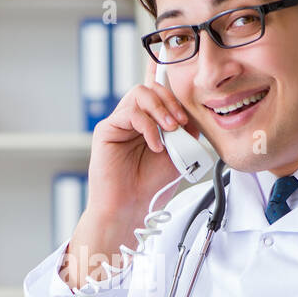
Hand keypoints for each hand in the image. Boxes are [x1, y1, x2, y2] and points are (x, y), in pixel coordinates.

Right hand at [84, 59, 204, 228]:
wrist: (131, 209)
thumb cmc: (151, 187)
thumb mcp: (178, 156)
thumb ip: (184, 133)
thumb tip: (191, 114)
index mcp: (150, 124)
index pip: (161, 95)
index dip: (176, 97)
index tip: (189, 117)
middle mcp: (133, 120)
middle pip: (151, 88)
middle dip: (171, 101)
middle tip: (182, 122)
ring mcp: (119, 123)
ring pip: (140, 93)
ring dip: (161, 108)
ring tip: (171, 130)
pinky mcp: (106, 130)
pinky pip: (130, 113)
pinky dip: (148, 127)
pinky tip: (155, 145)